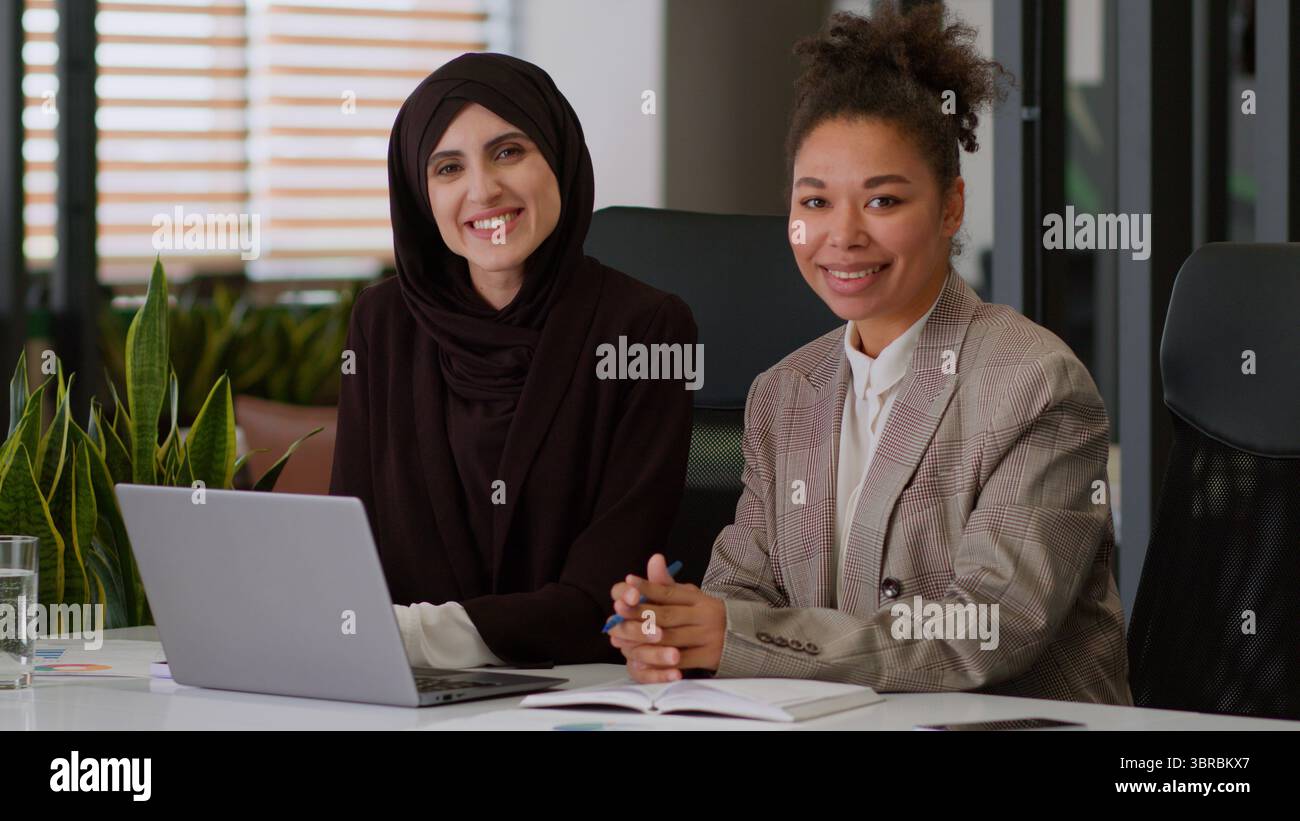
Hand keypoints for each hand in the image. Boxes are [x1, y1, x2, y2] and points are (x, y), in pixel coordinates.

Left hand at [607, 553, 725, 682]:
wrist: (745, 639)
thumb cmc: (708, 616)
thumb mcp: (693, 597)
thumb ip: (669, 585)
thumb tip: (654, 559)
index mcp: (699, 599)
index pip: (670, 592)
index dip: (648, 587)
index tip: (628, 581)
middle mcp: (704, 616)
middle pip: (666, 615)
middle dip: (639, 613)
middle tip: (617, 610)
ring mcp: (707, 637)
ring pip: (670, 638)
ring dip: (643, 638)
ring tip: (620, 636)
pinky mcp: (708, 657)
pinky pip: (680, 660)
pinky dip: (658, 660)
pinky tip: (640, 658)